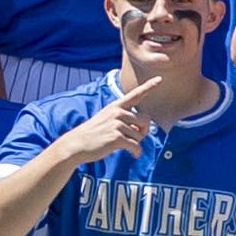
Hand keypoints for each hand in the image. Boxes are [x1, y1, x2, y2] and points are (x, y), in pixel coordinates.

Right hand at [53, 75, 170, 164]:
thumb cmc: (93, 134)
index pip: (135, 95)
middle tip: (135, 138)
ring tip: (124, 146)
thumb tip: (142, 130)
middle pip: (146, 120)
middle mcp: (117, 113)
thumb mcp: (106, 120)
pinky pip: (136, 146)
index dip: (149, 87)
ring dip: (136, 143)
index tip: (160, 79)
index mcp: (116, 106)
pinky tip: (133, 155)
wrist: (76, 145)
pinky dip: (136, 153)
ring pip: (140, 135)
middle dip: (144, 131)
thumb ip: (124, 121)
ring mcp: (117, 125)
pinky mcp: (117, 138)